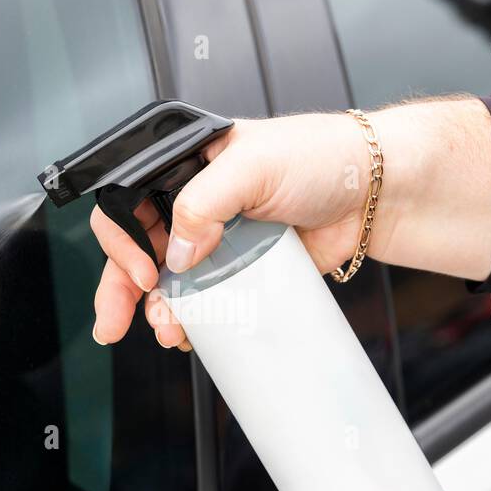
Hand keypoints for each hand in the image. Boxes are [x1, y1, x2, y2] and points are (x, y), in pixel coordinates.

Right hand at [89, 99, 490, 349]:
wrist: (376, 193)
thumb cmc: (321, 156)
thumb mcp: (253, 165)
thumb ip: (203, 202)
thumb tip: (176, 253)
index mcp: (185, 164)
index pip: (128, 202)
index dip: (124, 240)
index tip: (142, 272)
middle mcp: (194, 200)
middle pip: (138, 248)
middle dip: (120, 290)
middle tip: (115, 323)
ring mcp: (217, 238)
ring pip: (168, 282)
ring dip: (160, 311)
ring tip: (169, 331)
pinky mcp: (242, 269)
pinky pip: (207, 300)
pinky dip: (196, 321)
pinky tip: (193, 334)